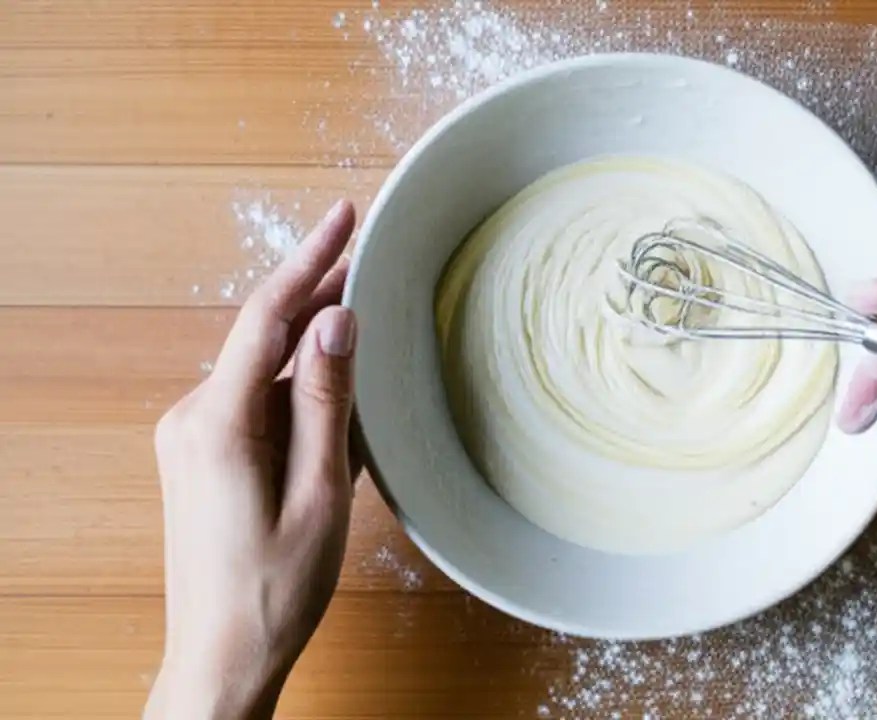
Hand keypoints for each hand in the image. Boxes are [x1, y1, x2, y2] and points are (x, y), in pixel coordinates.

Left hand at [145, 201, 358, 719]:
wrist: (223, 656)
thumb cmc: (274, 589)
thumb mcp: (319, 494)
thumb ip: (325, 402)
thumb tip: (338, 323)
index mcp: (217, 424)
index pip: (266, 317)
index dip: (309, 261)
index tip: (344, 216)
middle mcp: (193, 419)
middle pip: (262, 336)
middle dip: (316, 296)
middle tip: (368, 256)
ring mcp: (192, 437)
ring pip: (261, 369)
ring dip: (310, 347)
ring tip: (365, 323)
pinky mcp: (202, 455)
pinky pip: (255, 401)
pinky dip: (296, 387)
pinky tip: (335, 391)